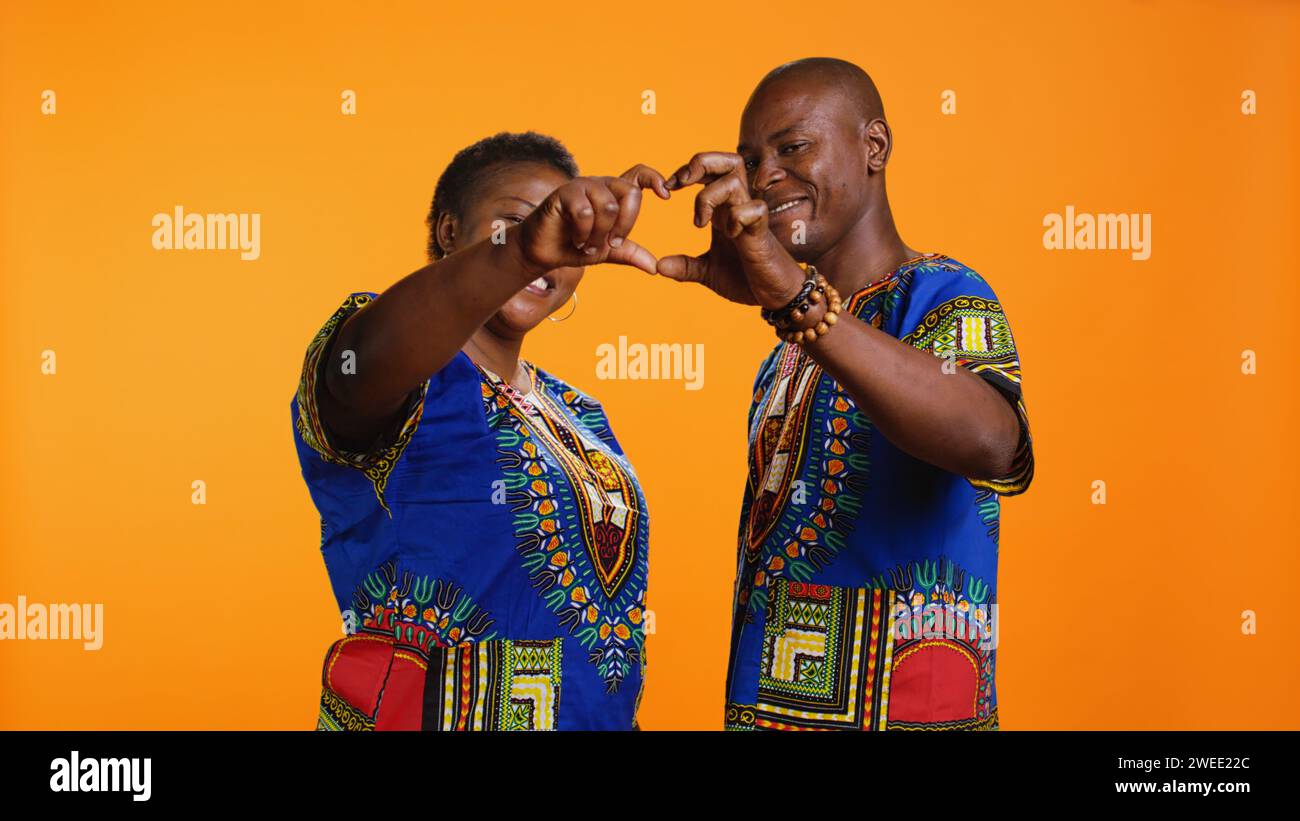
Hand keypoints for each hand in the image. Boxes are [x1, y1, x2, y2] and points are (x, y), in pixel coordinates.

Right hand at [514, 176, 657, 274]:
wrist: (544, 253)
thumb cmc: (575, 246)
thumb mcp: (608, 252)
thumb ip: (630, 253)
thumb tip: (654, 268)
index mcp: (613, 194)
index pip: (639, 174)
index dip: (655, 178)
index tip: (666, 196)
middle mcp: (600, 185)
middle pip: (629, 192)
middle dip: (625, 224)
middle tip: (611, 243)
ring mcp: (581, 187)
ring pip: (608, 206)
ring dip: (600, 234)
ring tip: (588, 244)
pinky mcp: (563, 193)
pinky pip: (585, 211)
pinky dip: (583, 232)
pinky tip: (576, 239)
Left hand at [658, 152, 805, 307]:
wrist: (774, 295)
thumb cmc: (746, 278)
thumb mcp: (708, 273)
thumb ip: (685, 267)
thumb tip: (659, 267)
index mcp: (723, 211)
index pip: (710, 171)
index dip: (687, 171)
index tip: (668, 187)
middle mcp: (736, 207)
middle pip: (728, 161)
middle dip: (702, 163)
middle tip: (682, 183)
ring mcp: (750, 218)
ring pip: (734, 182)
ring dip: (710, 196)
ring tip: (700, 223)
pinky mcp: (762, 233)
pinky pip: (754, 210)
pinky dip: (737, 218)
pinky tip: (731, 236)